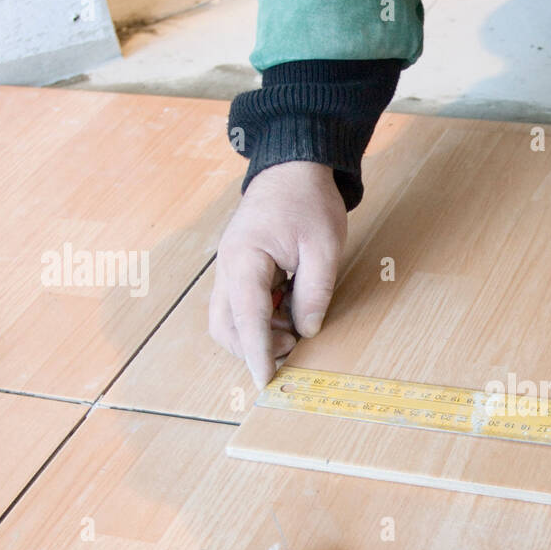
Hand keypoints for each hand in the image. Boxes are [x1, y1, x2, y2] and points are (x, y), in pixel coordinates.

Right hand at [210, 161, 347, 387]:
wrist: (291, 167)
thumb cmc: (307, 201)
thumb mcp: (324, 247)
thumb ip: (315, 292)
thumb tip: (306, 330)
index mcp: (245, 259)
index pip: (247, 319)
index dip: (256, 354)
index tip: (264, 382)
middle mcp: (228, 268)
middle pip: (226, 328)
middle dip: (255, 347)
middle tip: (296, 343)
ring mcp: (230, 270)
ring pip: (230, 321)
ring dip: (260, 333)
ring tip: (297, 320)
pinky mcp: (239, 271)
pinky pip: (242, 307)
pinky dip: (263, 319)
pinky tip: (290, 307)